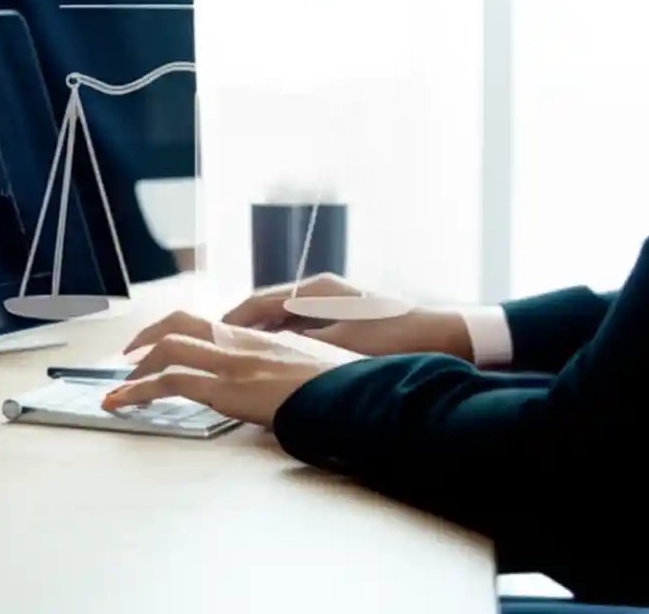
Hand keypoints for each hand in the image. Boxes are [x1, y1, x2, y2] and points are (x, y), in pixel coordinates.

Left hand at [105, 312, 352, 427]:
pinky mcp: (226, 387)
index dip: (175, 330)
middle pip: (178, 322)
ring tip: (117, 390)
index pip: (206, 323)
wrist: (351, 395)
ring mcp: (232, 362)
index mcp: (259, 338)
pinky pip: (170, 382)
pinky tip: (122, 402)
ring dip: (135, 370)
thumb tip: (282, 393)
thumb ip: (287, 374)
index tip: (158, 344)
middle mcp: (240, 342)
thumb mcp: (310, 374)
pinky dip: (138, 391)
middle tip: (128, 357)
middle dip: (146, 338)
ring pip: (167, 349)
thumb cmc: (339, 390)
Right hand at [221, 273, 473, 361]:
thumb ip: (301, 348)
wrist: (443, 334)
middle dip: (241, 329)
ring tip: (240, 357)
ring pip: (283, 318)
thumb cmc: (395, 339)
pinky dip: (283, 338)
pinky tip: (277, 359)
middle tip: (215, 350)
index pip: (258, 302)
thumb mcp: (343, 348)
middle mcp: (319, 290)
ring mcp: (331, 301)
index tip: (206, 337)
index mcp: (316, 290)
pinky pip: (300, 325)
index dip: (231, 321)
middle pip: (267, 307)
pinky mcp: (342, 316)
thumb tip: (265, 354)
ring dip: (262, 335)